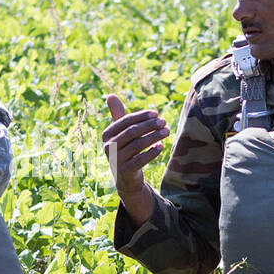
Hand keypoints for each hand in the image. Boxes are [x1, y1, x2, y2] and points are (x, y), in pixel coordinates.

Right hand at [102, 95, 166, 225]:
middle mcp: (108, 146)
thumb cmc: (125, 150)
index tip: (156, 114)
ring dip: (154, 136)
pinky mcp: (124, 171)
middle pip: (132, 131)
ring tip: (167, 131)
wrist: (125, 178)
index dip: (142, 116)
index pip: (125, 120)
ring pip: (137, 145)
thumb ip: (118, 116)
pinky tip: (161, 146)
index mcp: (106, 134)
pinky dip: (151, 152)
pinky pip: (140, 160)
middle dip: (150, 125)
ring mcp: (115, 160)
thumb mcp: (120, 133)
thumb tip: (110, 95)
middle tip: (164, 122)